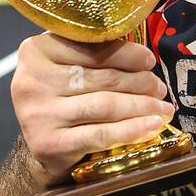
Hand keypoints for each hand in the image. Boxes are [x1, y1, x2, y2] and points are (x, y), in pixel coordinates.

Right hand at [11, 33, 175, 185]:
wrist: (43, 147)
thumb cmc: (63, 100)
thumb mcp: (69, 68)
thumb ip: (94, 53)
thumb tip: (144, 56)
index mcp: (36, 51)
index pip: (91, 48)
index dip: (127, 54)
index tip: (150, 61)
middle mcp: (32, 80)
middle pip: (101, 77)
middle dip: (139, 82)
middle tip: (160, 88)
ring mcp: (39, 114)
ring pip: (105, 105)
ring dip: (141, 106)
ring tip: (162, 108)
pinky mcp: (49, 143)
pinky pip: (101, 135)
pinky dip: (131, 130)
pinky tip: (152, 126)